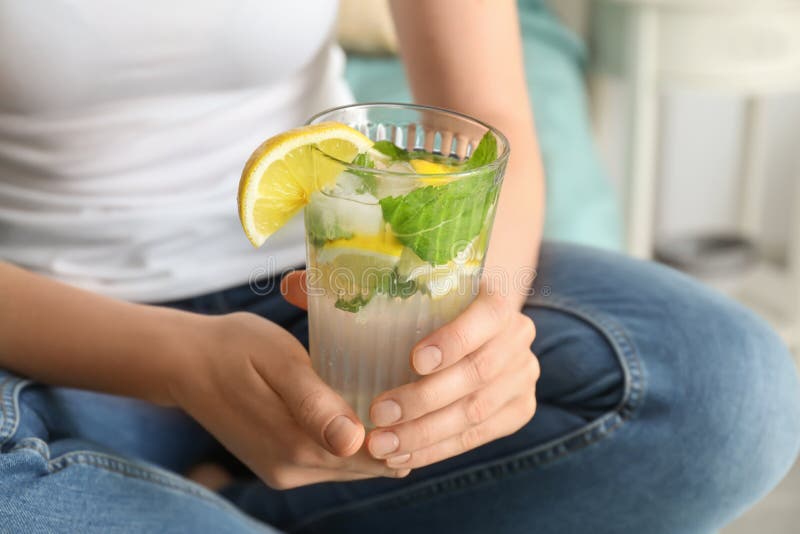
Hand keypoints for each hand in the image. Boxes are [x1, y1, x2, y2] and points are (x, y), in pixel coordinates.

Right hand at [167, 310, 409, 489]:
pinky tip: (365, 413)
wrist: (184, 362)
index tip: (430, 402)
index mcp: (295, 445)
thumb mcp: (279, 362)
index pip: (372, 457)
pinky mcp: (276, 464)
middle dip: (396, 439)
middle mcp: (290, 470)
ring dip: (375, 442)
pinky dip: (351, 441)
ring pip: (348, 465)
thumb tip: (354, 441)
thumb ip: (315, 403)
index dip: (406, 435)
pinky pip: (328, 460)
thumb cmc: (235, 348)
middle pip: (364, 466)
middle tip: (426, 399)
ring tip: (403, 404)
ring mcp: (281, 471)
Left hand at [282, 270, 539, 469]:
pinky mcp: (518, 408)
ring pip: (476, 411)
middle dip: (425, 399)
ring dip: (426, 432)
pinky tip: (403, 455)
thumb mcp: (388, 292)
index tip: (414, 359)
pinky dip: (439, 448)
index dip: (456, 338)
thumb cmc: (418, 308)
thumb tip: (290, 284)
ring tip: (380, 444)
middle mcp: (518, 335)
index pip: (489, 313)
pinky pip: (480, 436)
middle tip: (378, 413)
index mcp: (494, 296)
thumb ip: (345, 286)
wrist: (466, 330)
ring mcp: (522, 375)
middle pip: (478, 372)